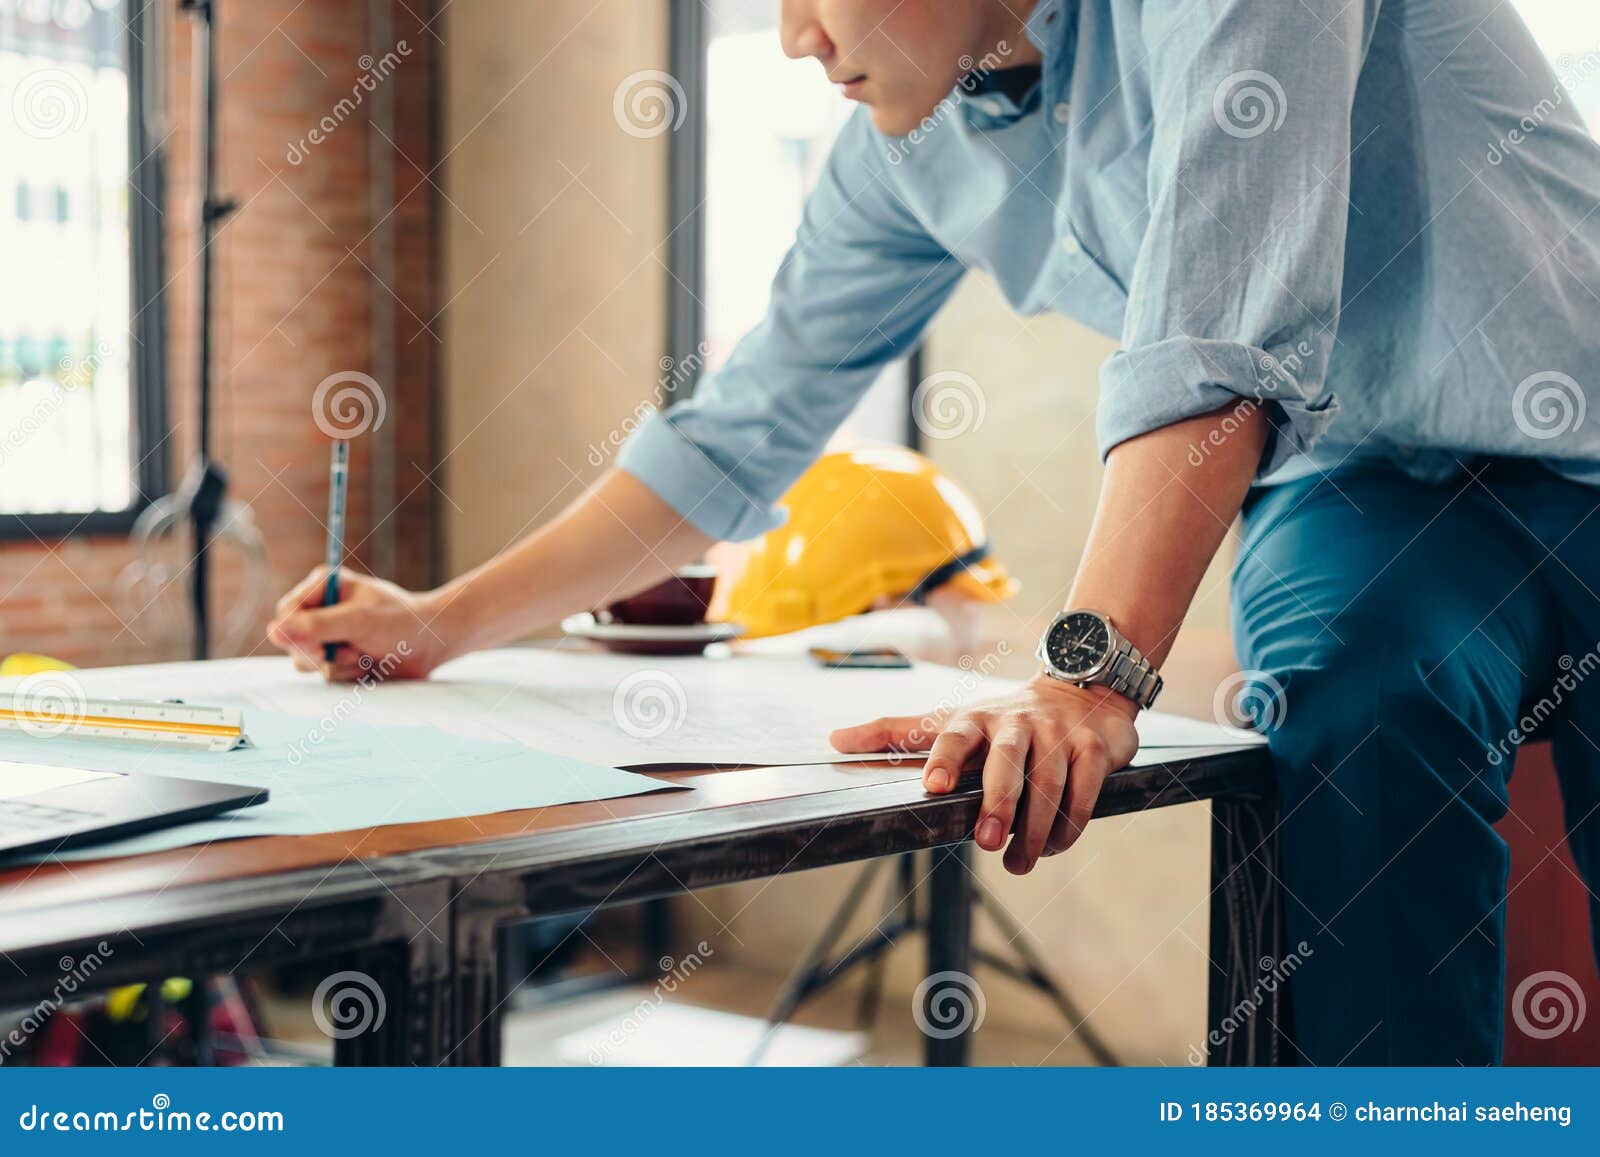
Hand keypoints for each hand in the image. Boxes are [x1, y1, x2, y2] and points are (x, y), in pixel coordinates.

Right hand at [266, 566, 448, 681]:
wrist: (431, 644)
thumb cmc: (401, 622)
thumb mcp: (359, 621)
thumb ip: (317, 626)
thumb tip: (273, 631)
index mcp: (323, 586)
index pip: (286, 612)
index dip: (296, 634)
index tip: (321, 648)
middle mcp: (321, 608)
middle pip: (292, 640)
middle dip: (321, 654)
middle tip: (352, 652)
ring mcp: (329, 634)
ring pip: (308, 661)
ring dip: (339, 665)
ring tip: (365, 655)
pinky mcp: (339, 656)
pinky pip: (327, 673)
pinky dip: (349, 673)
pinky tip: (369, 664)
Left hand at [830, 675, 1139, 874]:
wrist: (1081, 689)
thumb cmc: (1003, 720)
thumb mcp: (951, 720)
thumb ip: (897, 733)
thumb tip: (834, 739)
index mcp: (975, 718)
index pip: (953, 735)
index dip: (943, 758)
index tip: (933, 786)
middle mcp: (1016, 722)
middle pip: (1006, 762)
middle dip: (998, 803)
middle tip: (988, 842)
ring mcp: (1058, 733)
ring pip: (1049, 782)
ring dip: (1036, 829)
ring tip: (1019, 863)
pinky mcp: (1094, 747)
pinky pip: (1085, 789)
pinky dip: (1071, 822)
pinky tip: (1054, 845)